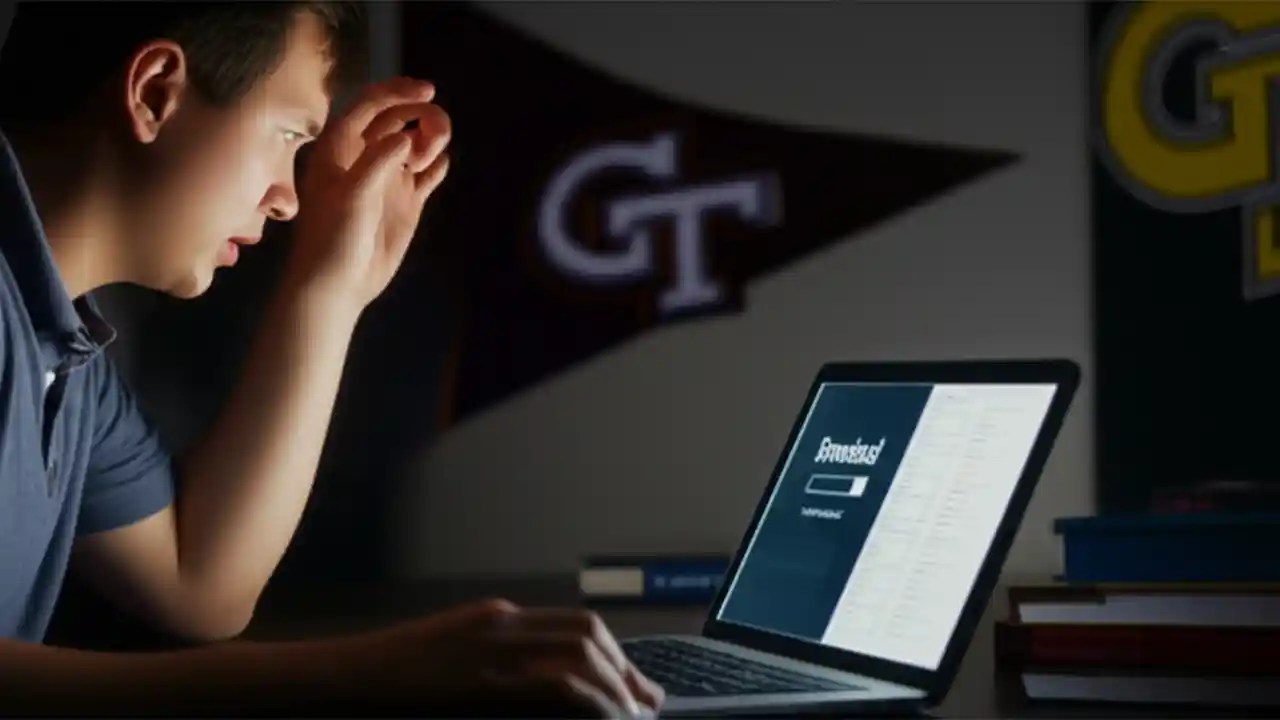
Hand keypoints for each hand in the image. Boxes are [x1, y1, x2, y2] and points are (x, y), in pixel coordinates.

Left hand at [287, 76, 450, 308]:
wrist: (338, 283)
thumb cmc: (333, 237)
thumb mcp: (351, 195)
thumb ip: (377, 161)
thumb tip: (406, 137)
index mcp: (340, 146)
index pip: (370, 105)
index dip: (397, 92)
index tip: (427, 92)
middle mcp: (365, 155)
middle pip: (396, 118)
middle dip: (419, 113)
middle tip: (438, 128)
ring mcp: (387, 177)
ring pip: (415, 142)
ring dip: (430, 138)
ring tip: (433, 156)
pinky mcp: (406, 201)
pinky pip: (428, 173)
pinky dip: (437, 165)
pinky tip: (437, 168)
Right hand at [340, 598, 665, 717]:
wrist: (332, 685)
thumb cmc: (382, 686)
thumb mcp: (447, 666)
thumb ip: (494, 674)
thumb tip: (543, 693)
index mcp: (494, 620)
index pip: (575, 627)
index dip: (614, 657)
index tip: (633, 689)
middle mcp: (499, 627)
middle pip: (587, 636)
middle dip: (624, 671)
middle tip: (645, 707)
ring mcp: (489, 650)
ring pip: (579, 655)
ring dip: (613, 688)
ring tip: (630, 718)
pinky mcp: (480, 680)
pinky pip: (554, 683)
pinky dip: (588, 700)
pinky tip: (603, 718)